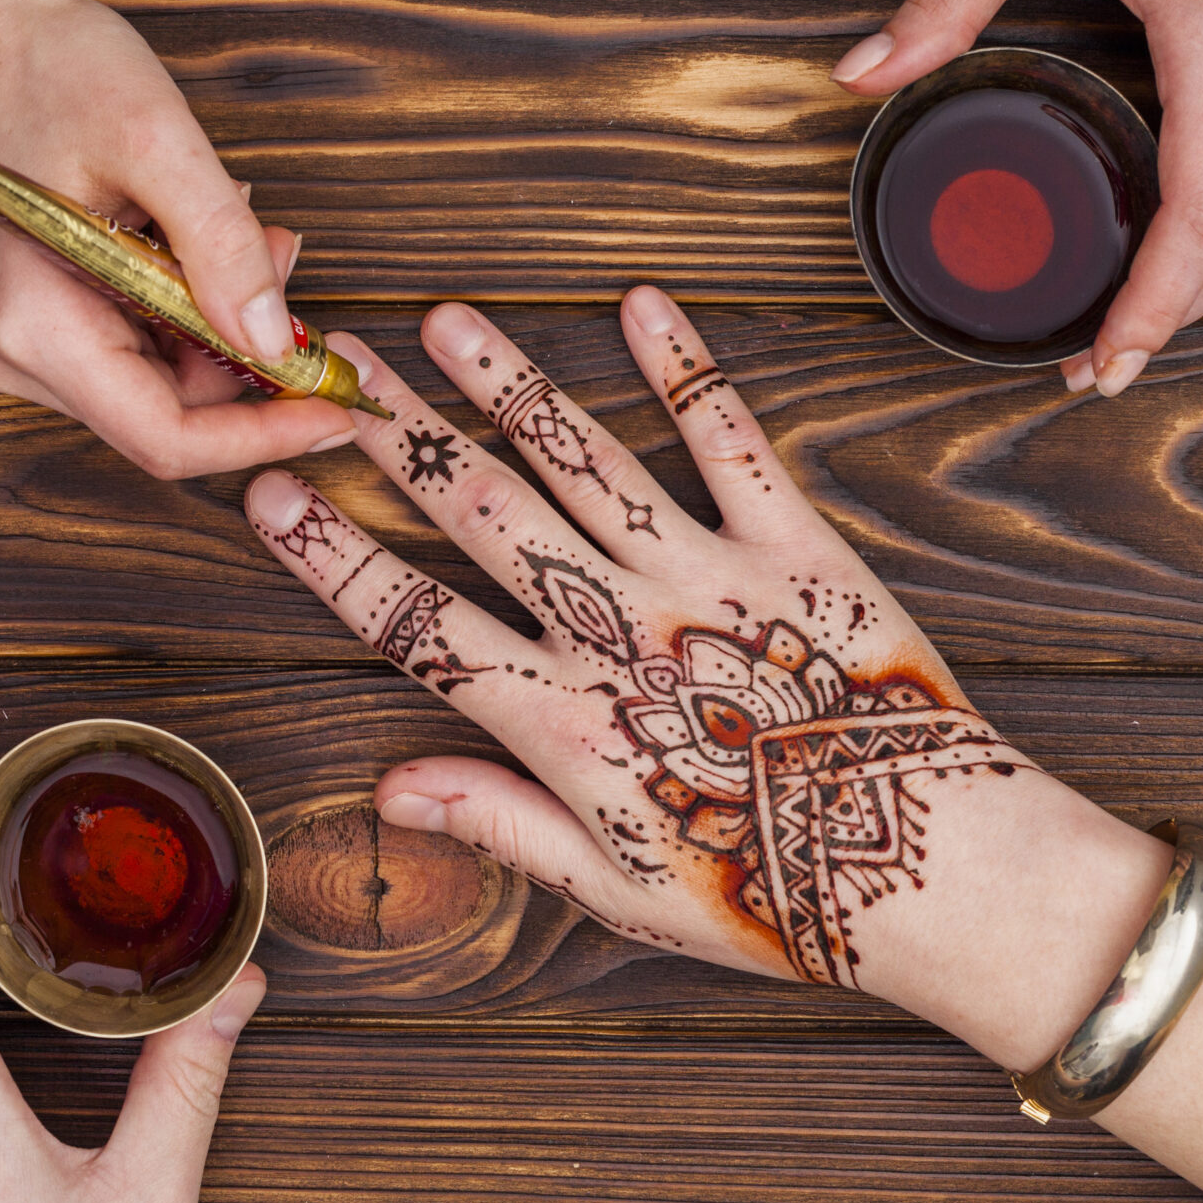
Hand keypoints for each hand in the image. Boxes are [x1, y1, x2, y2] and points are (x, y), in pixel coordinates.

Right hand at [0, 0, 354, 476]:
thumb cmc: (47, 66)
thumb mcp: (155, 140)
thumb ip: (222, 246)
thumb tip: (277, 343)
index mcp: (28, 324)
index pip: (163, 436)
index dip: (262, 435)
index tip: (338, 411)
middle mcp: (6, 352)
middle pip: (163, 413)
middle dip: (249, 361)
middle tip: (291, 269)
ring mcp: (10, 342)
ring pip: (153, 382)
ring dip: (222, 329)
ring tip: (253, 238)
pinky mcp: (25, 322)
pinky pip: (128, 347)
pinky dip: (185, 311)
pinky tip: (203, 246)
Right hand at [243, 288, 1168, 1064]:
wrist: (933, 871)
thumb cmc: (772, 896)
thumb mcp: (618, 889)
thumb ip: (501, 823)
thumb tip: (389, 786)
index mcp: (565, 725)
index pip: (417, 625)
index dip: (335, 558)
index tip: (269, 495)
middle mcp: (620, 634)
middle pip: (484, 516)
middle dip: (399, 438)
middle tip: (335, 371)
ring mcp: (708, 578)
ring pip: (584, 461)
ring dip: (510, 385)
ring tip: (447, 323)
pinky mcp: (799, 548)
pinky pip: (730, 441)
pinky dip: (685, 369)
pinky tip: (641, 306)